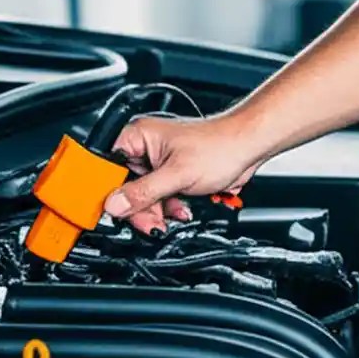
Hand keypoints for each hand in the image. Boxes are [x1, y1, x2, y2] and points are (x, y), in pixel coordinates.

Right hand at [102, 115, 264, 234]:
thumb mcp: (177, 175)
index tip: (121, 213)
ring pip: (144, 196)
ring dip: (158, 210)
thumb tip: (115, 204)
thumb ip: (144, 192)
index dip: (114, 194)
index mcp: (138, 136)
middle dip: (142, 208)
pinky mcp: (171, 174)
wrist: (247, 148)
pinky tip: (181, 209)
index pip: (111, 169)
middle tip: (153, 221)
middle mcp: (146, 147)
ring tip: (175, 212)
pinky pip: (160, 196)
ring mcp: (159, 161)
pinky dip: (169, 207)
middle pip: (127, 187)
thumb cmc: (220, 146)